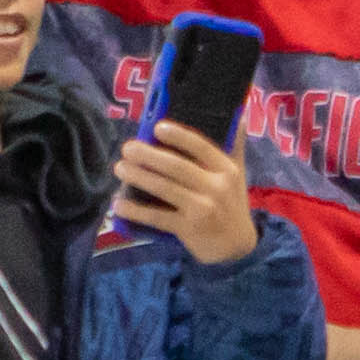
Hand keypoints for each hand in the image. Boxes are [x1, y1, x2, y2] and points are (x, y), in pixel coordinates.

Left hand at [109, 125, 261, 264]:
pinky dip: (136, 211)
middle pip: (177, 167)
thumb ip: (235, 144)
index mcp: (226, 169)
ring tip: (120, 168)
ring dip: (138, 177)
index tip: (157, 127)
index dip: (178, 136)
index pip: (201, 147)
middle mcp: (216, 187)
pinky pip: (158, 217)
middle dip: (148, 156)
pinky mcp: (189, 229)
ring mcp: (202, 209)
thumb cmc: (231, 203)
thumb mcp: (238, 173)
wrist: (237, 247)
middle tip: (127, 148)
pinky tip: (119, 204)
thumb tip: (239, 112)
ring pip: (164, 189)